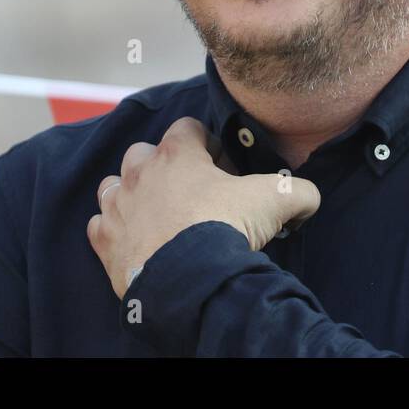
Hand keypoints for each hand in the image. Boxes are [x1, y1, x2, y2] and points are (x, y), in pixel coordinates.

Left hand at [87, 117, 320, 297]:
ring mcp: (119, 206)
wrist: (190, 280)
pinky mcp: (105, 241)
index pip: (187, 128)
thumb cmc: (227, 228)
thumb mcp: (274, 201)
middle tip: (189, 191)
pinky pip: (99, 226)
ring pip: (113, 185)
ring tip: (155, 212)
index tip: (221, 167)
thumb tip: (309, 198)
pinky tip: (134, 240)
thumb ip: (296, 191)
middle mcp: (141, 172)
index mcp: (178, 154)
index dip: (206, 144)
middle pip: (143, 152)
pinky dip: (113, 230)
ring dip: (131, 193)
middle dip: (163, 165)